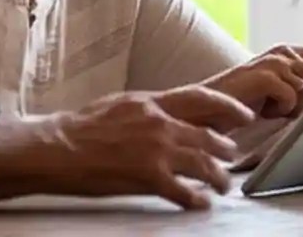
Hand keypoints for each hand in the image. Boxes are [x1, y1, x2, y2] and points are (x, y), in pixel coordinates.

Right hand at [38, 88, 254, 209]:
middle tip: (234, 155)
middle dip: (227, 148)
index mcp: (152, 102)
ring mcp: (155, 151)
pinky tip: (201, 204)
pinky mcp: (147, 177)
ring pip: (203, 164)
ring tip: (224, 184)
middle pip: (208, 135)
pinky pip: (184, 191)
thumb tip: (166, 111)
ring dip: (218, 177)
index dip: (229, 107)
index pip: (202, 98)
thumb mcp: (120, 103)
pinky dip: (196, 199)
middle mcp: (159, 123)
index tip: (245, 115)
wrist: (57, 147)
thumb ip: (148, 107)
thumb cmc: (82, 127)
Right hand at [204, 44, 302, 118]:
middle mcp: (286, 52)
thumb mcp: (281, 93)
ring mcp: (276, 61)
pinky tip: (263, 110)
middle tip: (300, 110)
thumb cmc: (247, 106)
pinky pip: (294, 96)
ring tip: (276, 110)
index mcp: (292, 53)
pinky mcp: (265, 74)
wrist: (208, 109)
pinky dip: (282, 109)